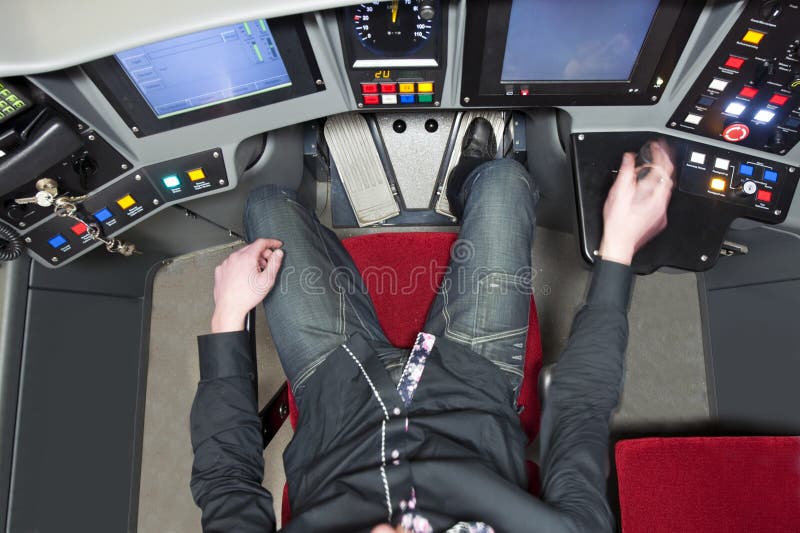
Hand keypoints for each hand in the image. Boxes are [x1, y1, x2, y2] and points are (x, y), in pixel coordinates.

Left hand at [211, 238, 283, 332]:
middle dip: (262, 254)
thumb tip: (278, 253)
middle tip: (267, 265)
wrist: (229, 308)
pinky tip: (244, 277)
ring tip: (255, 274)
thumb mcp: (266, 281)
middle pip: (252, 248)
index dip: (272, 243)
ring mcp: (226, 263)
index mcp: (246, 258)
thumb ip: (274, 264)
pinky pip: (233, 263)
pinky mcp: (220, 270)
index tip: (277, 245)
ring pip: (242, 255)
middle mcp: (234, 258)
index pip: (261, 242)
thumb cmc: (246, 297)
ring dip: (251, 260)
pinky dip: (240, 266)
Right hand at [599, 140, 674, 265]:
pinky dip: (659, 189)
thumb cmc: (617, 224)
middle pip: (668, 177)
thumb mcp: (617, 195)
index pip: (663, 168)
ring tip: (656, 167)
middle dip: (665, 162)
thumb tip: (628, 158)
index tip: (657, 146)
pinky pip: (663, 199)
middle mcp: (660, 203)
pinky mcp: (659, 219)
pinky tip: (652, 188)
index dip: (661, 154)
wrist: (620, 245)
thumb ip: (625, 174)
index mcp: (651, 194)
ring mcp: (661, 212)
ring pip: (667, 188)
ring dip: (662, 176)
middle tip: (660, 152)